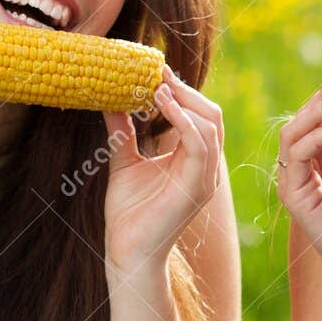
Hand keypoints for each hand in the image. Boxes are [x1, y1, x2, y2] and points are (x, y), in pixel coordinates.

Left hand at [102, 63, 222, 275]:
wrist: (126, 251)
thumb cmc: (128, 214)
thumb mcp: (123, 161)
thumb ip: (122, 131)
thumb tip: (109, 99)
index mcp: (193, 161)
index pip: (200, 116)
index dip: (181, 90)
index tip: (155, 69)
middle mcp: (205, 168)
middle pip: (212, 115)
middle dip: (186, 90)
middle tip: (156, 73)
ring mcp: (204, 178)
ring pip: (210, 125)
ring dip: (184, 100)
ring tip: (156, 86)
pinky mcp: (196, 187)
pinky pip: (199, 144)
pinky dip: (183, 119)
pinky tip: (161, 103)